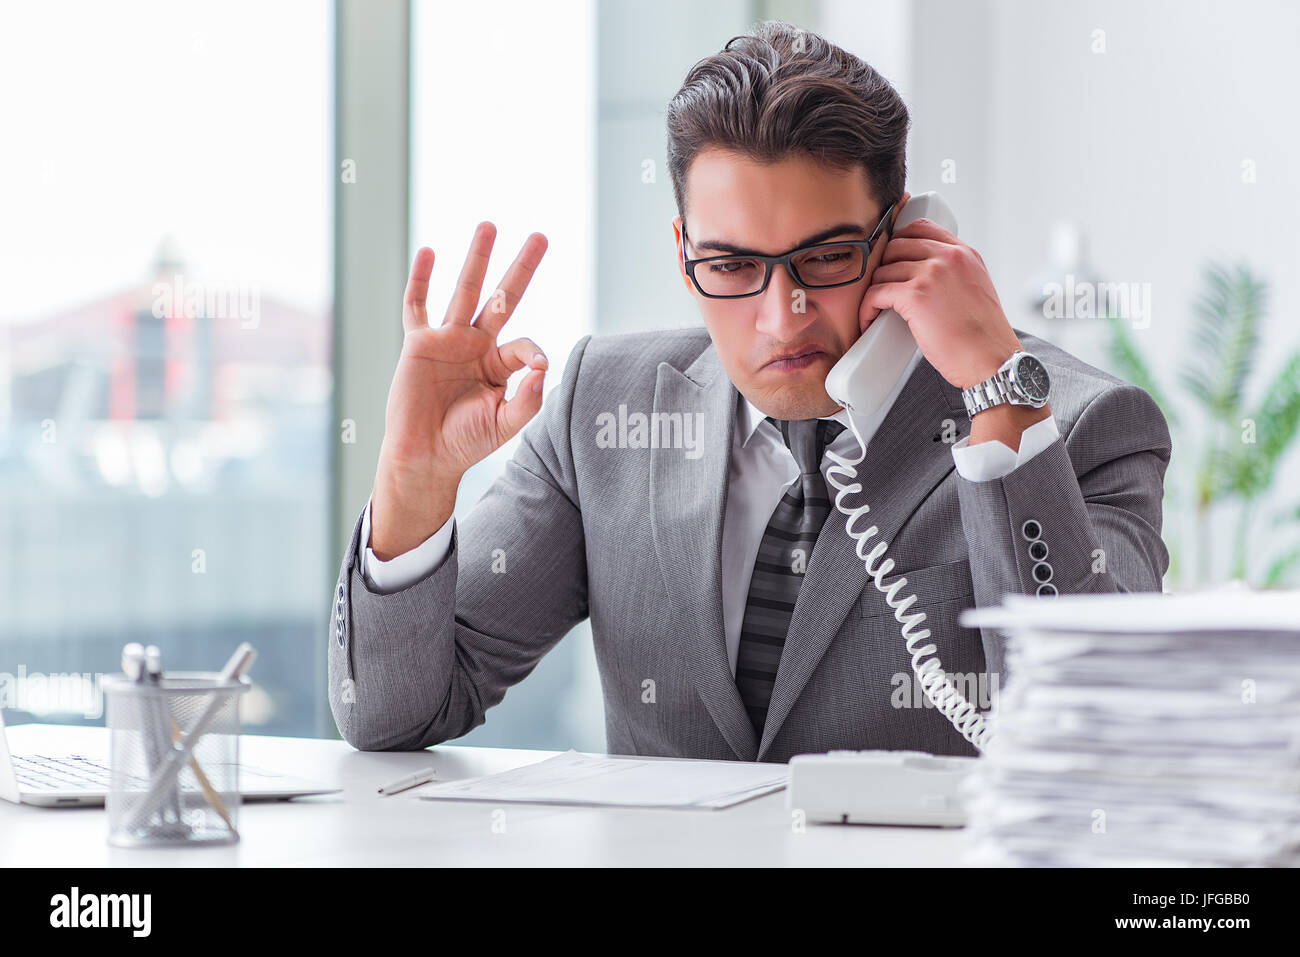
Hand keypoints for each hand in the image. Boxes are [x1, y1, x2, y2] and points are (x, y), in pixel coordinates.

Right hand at [371, 222, 548, 558]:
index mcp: (501, 364)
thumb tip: (543, 366)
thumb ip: (527, 400)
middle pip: (503, 298)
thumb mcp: (505, 424)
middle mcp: (477, 345)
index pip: (523, 345)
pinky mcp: (418, 343)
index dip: (532, 351)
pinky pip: (417, 306)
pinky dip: (421, 279)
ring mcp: (447, 340)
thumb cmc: (466, 442)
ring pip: (465, 291)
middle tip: (540, 237)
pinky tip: (429, 251)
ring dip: (477, 258)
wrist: (425, 456)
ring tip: (489, 226)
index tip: (535, 366)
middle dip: (521, 268)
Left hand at [860, 191, 1021, 389]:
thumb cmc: (982, 337)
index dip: (898, 242)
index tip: (889, 260)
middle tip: (881, 289)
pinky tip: (869, 319)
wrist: (992, 360)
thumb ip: (954, 274)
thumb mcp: (976, 289)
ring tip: (875, 309)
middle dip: (883, 268)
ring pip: (883, 270)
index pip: (920, 227)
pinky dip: (867, 308)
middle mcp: (949, 257)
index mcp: (964, 253)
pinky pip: (876, 293)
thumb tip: (923, 275)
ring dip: (874, 291)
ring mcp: (932, 274)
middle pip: (896, 246)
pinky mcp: (915, 296)